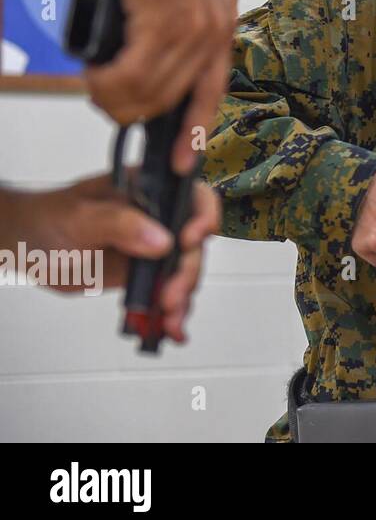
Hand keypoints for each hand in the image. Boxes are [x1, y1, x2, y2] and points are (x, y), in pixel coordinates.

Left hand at [2, 172, 219, 342]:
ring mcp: (155, 246)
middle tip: (170, 297)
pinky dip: (172, 313)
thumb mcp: (80, 218)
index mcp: (149, 190)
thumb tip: (163, 241)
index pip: (194, 195)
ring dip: (182, 297)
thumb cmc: (48, 220)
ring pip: (185, 271)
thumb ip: (119, 224)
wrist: (27, 245)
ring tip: (170, 321)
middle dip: (187, 272)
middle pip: (194, 243)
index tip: (190, 240)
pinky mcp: (146, 273)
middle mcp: (160, 216)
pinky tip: (171, 330)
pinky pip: (167, 291)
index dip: (203, 215)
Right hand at [88, 0, 235, 174]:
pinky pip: (134, 74)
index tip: (181, 160)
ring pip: (151, 91)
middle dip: (136, 111)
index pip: (212, 92)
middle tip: (108, 105)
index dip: (195, 129)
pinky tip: (95, 77)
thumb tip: (145, 54)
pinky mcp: (166, 25)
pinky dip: (109, 83)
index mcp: (221, 27)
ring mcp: (195, 31)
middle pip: (175, 99)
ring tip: (96, 89)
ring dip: (116, 98)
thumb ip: (172, 25)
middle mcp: (215, 34)